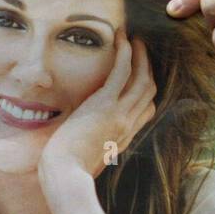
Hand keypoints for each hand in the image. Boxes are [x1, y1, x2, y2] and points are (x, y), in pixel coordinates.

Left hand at [39, 30, 156, 180]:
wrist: (65, 175)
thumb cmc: (69, 171)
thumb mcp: (90, 158)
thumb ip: (94, 145)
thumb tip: (86, 139)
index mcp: (124, 137)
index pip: (147, 109)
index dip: (146, 90)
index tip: (140, 74)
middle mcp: (128, 124)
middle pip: (149, 90)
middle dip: (147, 67)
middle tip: (141, 49)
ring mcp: (120, 114)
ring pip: (141, 78)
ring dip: (140, 55)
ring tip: (135, 38)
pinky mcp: (106, 105)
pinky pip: (122, 72)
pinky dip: (125, 52)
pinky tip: (122, 38)